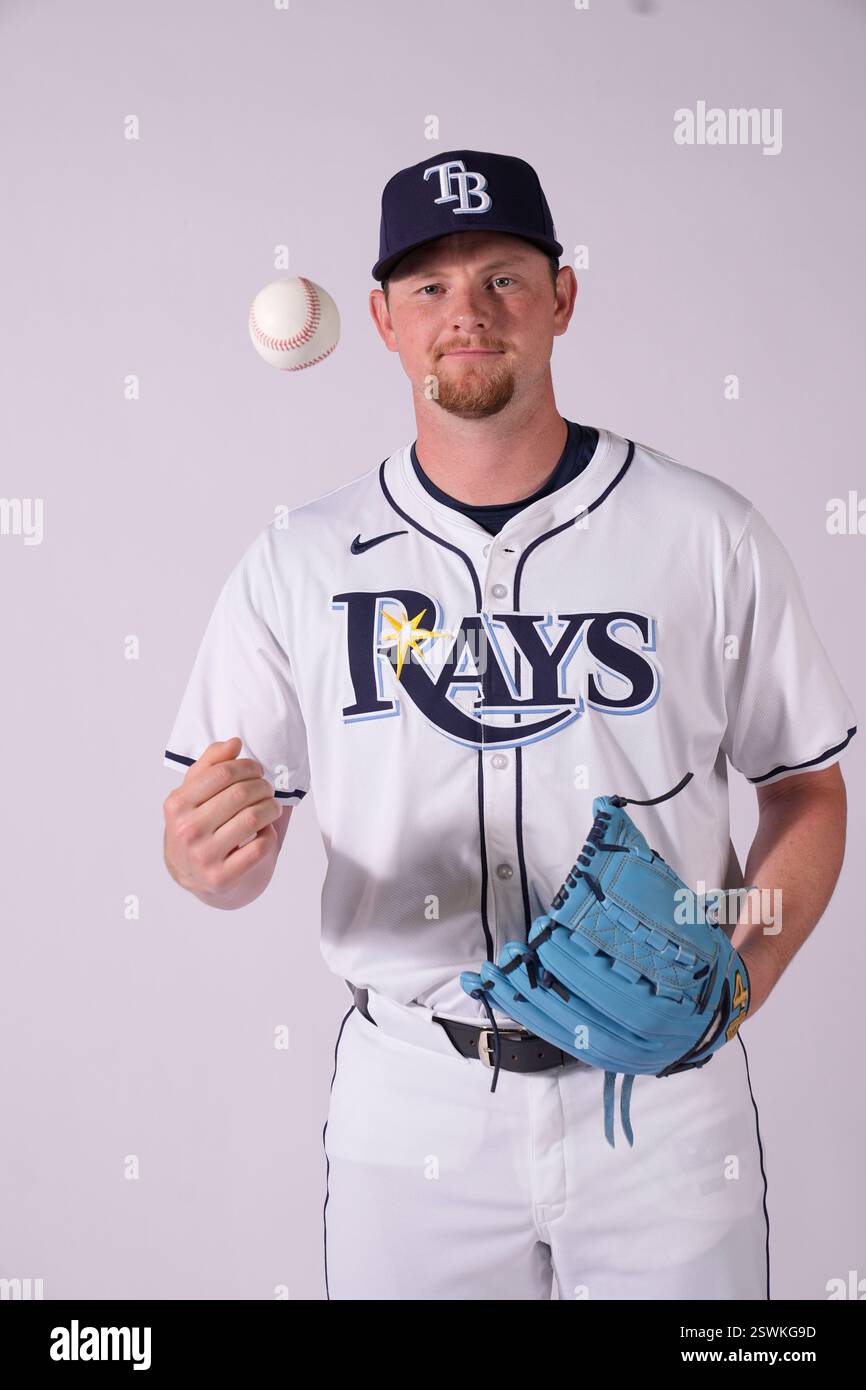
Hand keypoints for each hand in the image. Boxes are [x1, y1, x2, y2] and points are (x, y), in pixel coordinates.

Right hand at [163, 737, 283, 899]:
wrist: (191, 873)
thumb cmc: (196, 825)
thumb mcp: (194, 793)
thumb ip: (211, 764)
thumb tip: (234, 743)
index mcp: (177, 805)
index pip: (222, 773)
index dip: (247, 766)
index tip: (257, 770)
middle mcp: (187, 831)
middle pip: (241, 793)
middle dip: (263, 786)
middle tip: (267, 789)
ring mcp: (204, 856)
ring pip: (254, 817)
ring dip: (271, 807)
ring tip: (271, 807)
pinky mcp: (222, 878)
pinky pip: (260, 847)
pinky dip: (270, 834)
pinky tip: (264, 832)